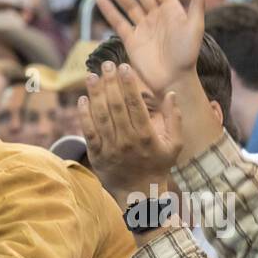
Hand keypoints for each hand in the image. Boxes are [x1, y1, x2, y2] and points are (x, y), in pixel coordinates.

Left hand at [80, 61, 181, 205]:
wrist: (139, 193)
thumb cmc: (158, 165)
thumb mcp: (175, 144)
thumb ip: (174, 118)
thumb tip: (170, 93)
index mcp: (146, 136)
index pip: (136, 105)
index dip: (128, 84)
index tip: (124, 68)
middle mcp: (127, 141)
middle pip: (116, 107)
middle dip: (110, 83)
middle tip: (106, 64)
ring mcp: (110, 148)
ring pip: (101, 117)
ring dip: (95, 95)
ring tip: (92, 76)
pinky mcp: (97, 155)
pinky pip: (89, 132)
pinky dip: (84, 116)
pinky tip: (82, 99)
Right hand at [96, 0, 206, 94]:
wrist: (173, 79)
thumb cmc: (187, 55)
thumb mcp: (195, 27)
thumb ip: (197, 4)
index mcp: (172, 10)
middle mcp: (155, 16)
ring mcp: (142, 27)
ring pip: (128, 5)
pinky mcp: (131, 40)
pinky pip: (118, 22)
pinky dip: (109, 11)